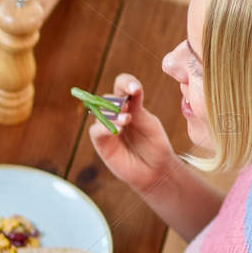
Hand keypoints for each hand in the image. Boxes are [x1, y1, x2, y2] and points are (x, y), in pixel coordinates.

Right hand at [87, 73, 179, 195]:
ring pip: (100, 113)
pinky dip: (105, 128)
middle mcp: (115, 114)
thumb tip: (129, 92)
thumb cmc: (154, 144)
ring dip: (112, 114)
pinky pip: (96, 131)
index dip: (126, 83)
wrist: (155, 169)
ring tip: (126, 120)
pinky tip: (118, 131)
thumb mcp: (148, 121)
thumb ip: (137, 107)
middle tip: (127, 106)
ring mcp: (107, 128)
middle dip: (116, 99)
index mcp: (129, 104)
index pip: (121, 85)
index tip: (135, 90)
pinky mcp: (102, 143)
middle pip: (106, 97)